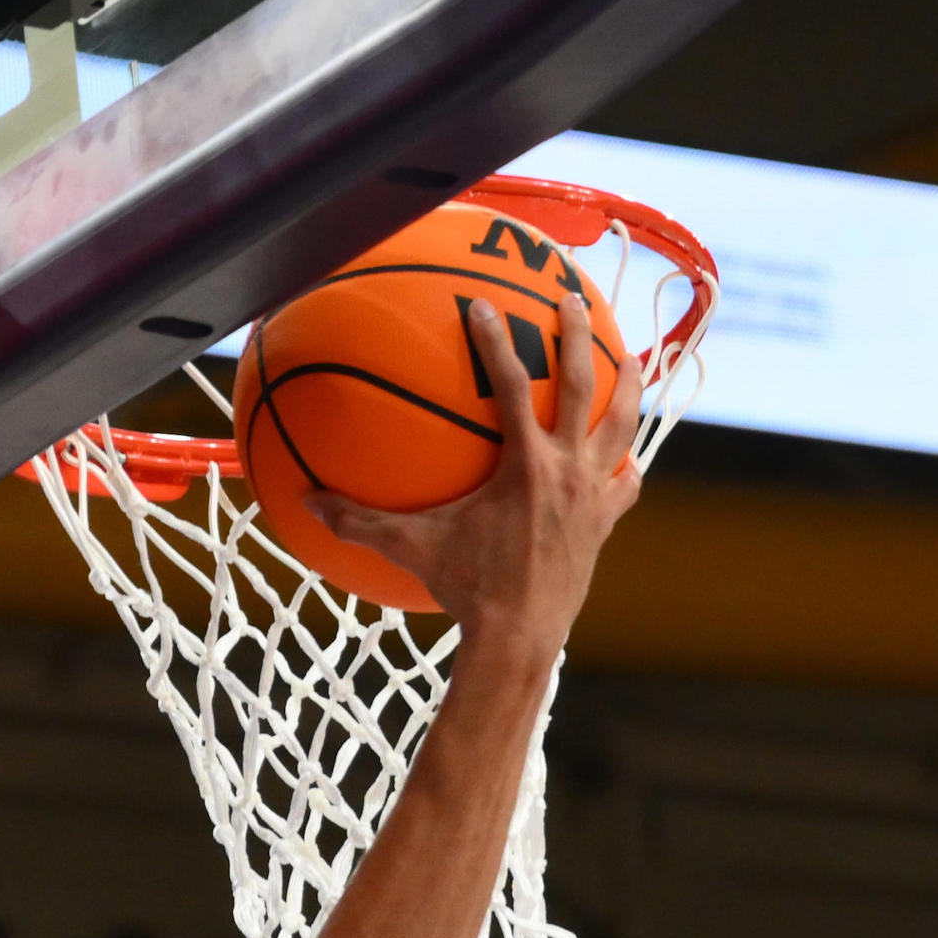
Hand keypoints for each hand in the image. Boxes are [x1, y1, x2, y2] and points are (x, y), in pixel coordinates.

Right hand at [310, 286, 639, 646]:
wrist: (519, 639)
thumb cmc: (464, 590)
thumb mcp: (409, 548)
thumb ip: (359, 519)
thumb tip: (307, 499)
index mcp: (525, 466)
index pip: (513, 385)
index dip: (495, 341)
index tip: (482, 304)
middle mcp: (568, 472)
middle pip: (584, 386)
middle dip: (580, 336)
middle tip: (573, 298)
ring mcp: (593, 497)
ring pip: (622, 428)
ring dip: (627, 388)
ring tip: (630, 359)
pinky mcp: (604, 525)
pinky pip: (626, 485)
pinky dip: (626, 464)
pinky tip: (623, 455)